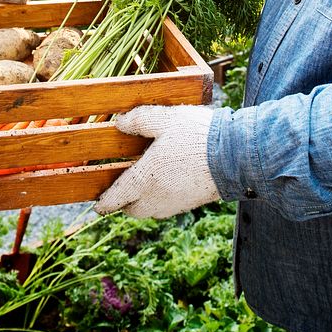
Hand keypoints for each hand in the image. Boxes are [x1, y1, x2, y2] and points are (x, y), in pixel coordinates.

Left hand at [94, 105, 219, 218]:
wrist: (234, 155)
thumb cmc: (196, 135)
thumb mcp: (163, 118)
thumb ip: (138, 119)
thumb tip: (119, 122)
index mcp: (144, 179)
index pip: (117, 198)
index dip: (104, 203)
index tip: (97, 206)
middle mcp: (157, 197)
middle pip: (133, 210)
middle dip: (124, 204)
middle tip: (121, 192)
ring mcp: (175, 203)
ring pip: (151, 212)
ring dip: (142, 204)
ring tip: (142, 189)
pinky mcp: (192, 203)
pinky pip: (169, 209)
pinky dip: (160, 202)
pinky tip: (166, 186)